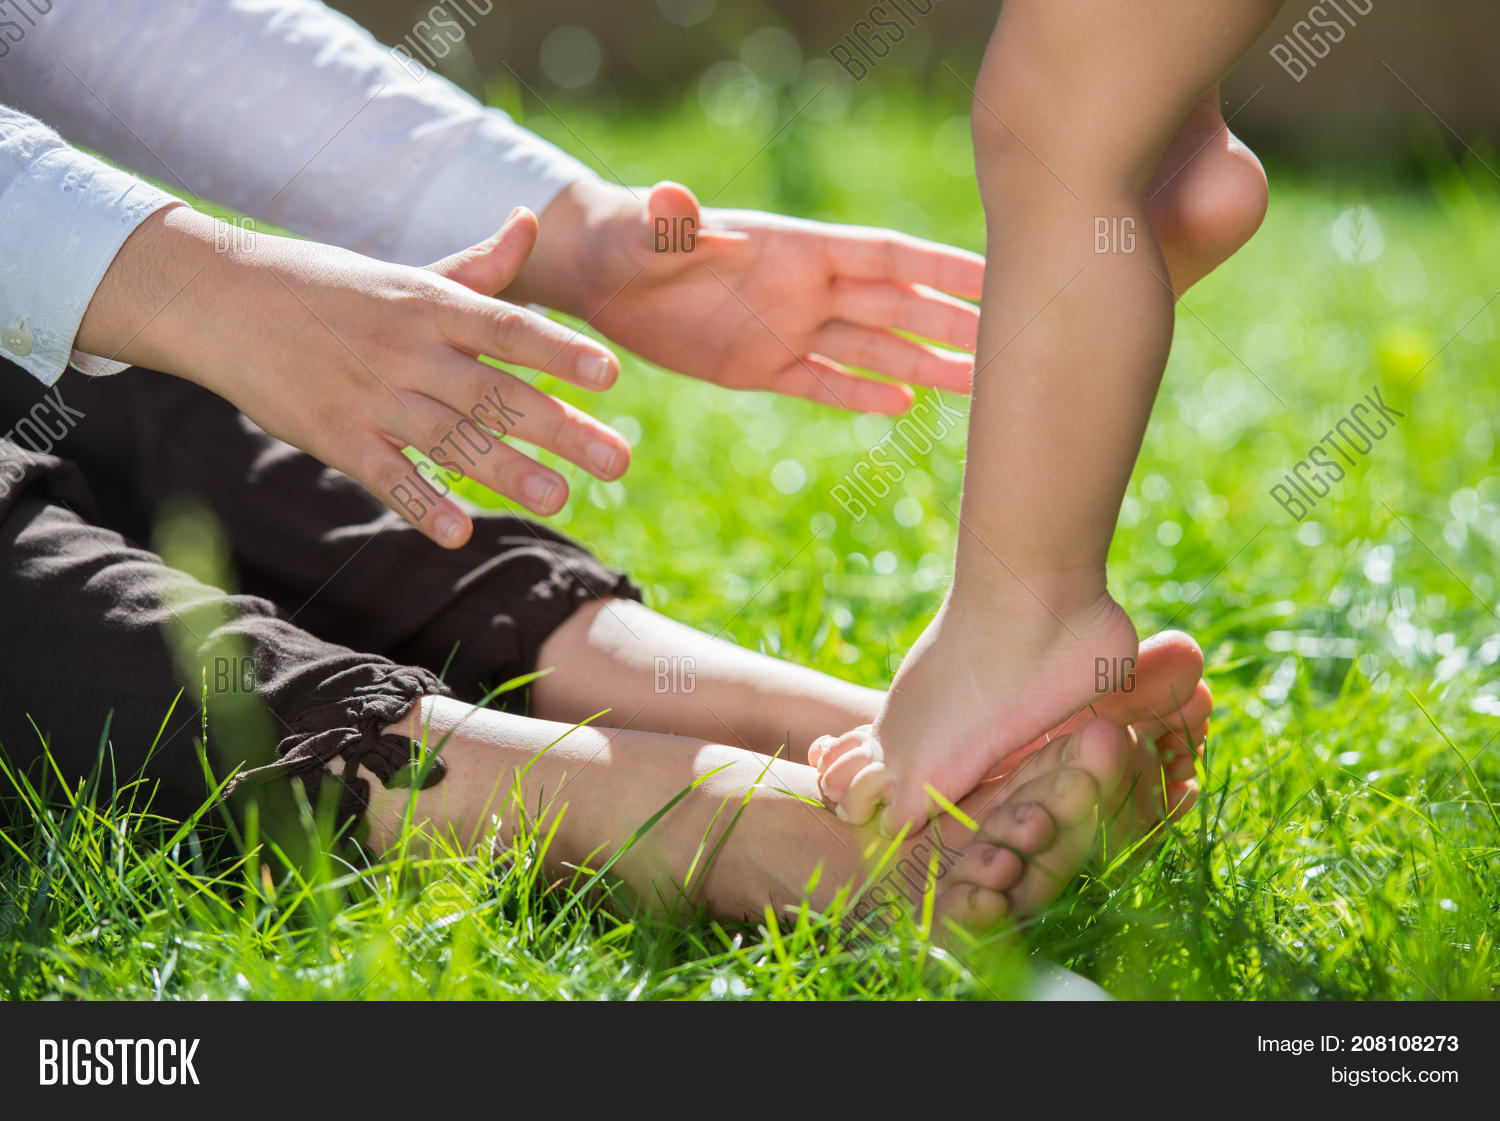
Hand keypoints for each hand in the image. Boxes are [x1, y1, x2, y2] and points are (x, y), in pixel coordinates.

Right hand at [78, 205, 631, 547]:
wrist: (224, 299)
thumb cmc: (332, 287)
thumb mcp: (409, 273)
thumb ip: (479, 265)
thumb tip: (531, 220)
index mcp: (432, 304)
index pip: (510, 328)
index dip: (561, 352)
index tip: (611, 376)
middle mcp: (409, 349)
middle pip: (496, 394)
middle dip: (561, 429)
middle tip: (617, 463)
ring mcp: (372, 395)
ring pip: (450, 439)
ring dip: (506, 472)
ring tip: (559, 499)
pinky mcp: (335, 436)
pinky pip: (385, 476)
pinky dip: (420, 505)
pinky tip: (459, 534)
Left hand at [514, 179, 984, 414]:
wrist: (600, 278)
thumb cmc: (624, 241)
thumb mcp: (646, 233)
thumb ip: (672, 225)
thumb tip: (673, 200)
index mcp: (793, 250)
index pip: (884, 256)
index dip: (941, 266)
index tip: (998, 274)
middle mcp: (803, 288)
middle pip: (895, 305)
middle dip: (953, 320)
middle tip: (1013, 340)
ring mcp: (787, 327)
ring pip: (872, 347)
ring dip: (924, 363)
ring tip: (980, 382)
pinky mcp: (761, 365)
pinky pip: (824, 381)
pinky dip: (861, 394)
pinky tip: (903, 405)